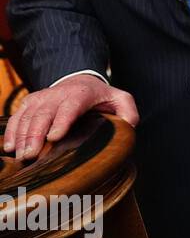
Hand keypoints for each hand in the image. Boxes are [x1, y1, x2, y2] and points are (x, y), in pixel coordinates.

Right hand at [3, 75, 138, 161]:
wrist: (80, 81)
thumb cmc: (101, 96)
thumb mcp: (120, 99)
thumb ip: (128, 112)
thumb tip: (129, 128)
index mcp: (81, 94)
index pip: (70, 107)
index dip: (60, 122)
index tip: (53, 137)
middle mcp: (57, 95)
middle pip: (43, 114)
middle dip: (35, 135)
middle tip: (31, 156)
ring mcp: (41, 98)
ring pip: (27, 116)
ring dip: (21, 137)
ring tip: (20, 156)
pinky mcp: (29, 103)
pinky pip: (16, 117)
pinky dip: (11, 132)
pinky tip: (9, 147)